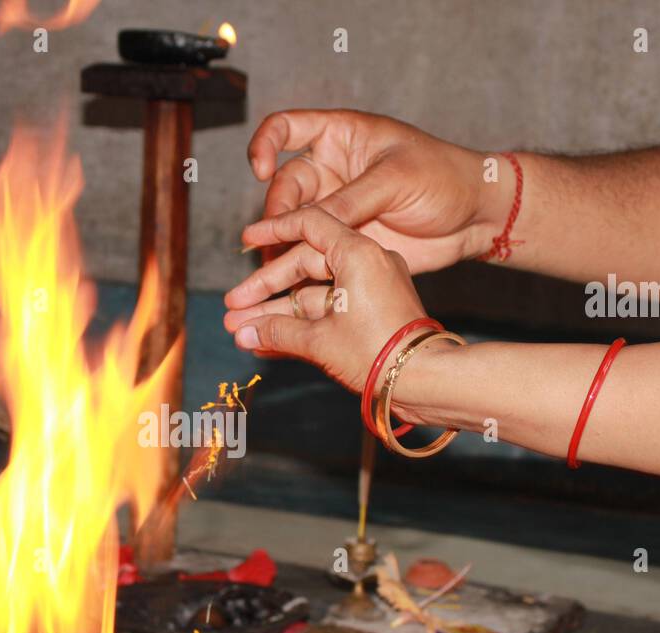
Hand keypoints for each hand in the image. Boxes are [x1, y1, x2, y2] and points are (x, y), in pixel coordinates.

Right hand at [224, 205, 434, 394]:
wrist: (426, 382)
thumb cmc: (380, 353)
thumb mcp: (320, 341)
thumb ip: (276, 333)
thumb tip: (243, 333)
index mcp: (359, 253)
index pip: (308, 224)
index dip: (273, 231)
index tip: (246, 240)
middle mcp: (367, 264)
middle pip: (304, 267)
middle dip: (264, 292)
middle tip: (233, 311)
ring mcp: (372, 290)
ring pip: (313, 296)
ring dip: (278, 315)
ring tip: (242, 333)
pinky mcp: (374, 314)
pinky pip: (329, 314)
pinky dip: (301, 326)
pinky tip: (266, 344)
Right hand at [236, 109, 499, 297]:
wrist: (475, 218)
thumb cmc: (445, 177)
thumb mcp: (396, 179)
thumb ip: (349, 200)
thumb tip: (301, 224)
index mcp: (340, 137)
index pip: (285, 128)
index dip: (264, 145)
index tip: (260, 171)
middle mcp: (330, 170)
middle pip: (283, 188)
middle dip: (272, 215)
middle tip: (264, 243)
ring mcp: (335, 208)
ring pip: (291, 226)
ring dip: (275, 248)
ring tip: (265, 274)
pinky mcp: (343, 241)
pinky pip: (309, 254)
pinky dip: (294, 270)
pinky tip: (284, 286)